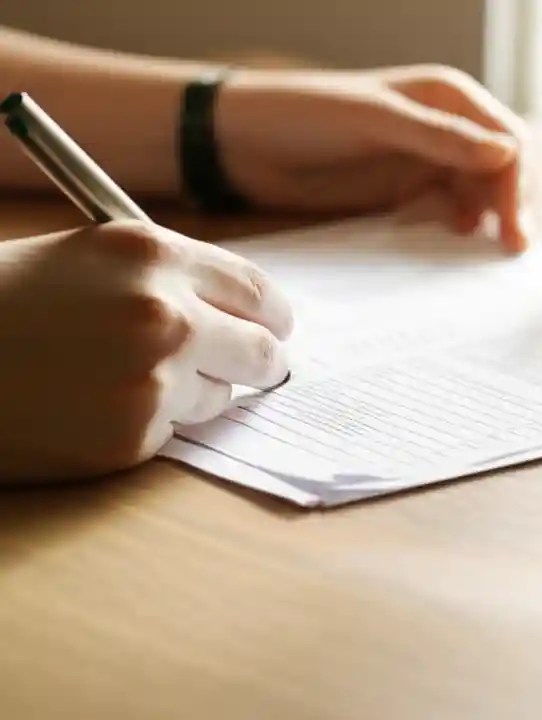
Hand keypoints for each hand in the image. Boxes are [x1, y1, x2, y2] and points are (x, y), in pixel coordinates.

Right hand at [0, 221, 291, 481]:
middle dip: (258, 362)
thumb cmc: (1, 303)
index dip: (271, 316)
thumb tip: (241, 314)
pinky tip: (88, 408)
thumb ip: (167, 279)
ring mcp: (152, 378)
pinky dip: (145, 425)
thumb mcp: (86, 259)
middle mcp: (165, 313)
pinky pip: (171, 432)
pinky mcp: (132, 436)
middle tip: (248, 368)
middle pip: (264, 351)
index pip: (257, 291)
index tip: (274, 328)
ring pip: (220, 396)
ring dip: (192, 393)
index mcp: (153, 254)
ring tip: (118, 379)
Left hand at [217, 66, 527, 251]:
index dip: (517, 182)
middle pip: (504, 169)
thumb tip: (510, 153)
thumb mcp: (376, 121)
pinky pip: (452, 211)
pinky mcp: (408, 191)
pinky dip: (465, 227)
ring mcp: (428, 161)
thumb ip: (442, 138)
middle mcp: (447, 127)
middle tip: (512, 248)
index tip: (514, 227)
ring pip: (484, 193)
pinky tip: (459, 241)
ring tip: (493, 253)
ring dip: (494, 219)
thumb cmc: (304, 115)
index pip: (508, 141)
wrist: (241, 143)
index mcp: (447, 97)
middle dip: (514, 204)